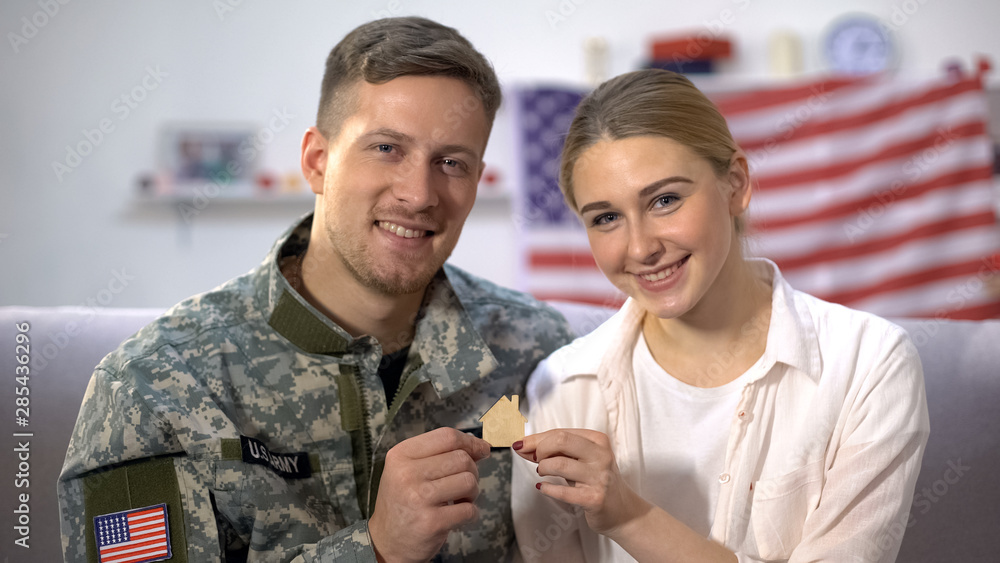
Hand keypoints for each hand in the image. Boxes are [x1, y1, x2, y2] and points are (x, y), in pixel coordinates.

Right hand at [369, 427, 490, 562]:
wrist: (386, 542)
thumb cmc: (403, 502)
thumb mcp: (409, 470)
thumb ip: (440, 455)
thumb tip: (481, 446)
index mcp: (401, 455)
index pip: (447, 436)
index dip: (470, 442)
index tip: (481, 450)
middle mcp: (407, 474)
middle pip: (461, 458)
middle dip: (472, 471)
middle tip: (462, 484)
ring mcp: (419, 498)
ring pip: (469, 481)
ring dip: (472, 492)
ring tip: (459, 500)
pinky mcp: (431, 522)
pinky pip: (469, 509)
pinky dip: (471, 513)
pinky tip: (457, 516)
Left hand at [514, 429, 650, 537]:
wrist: (622, 511)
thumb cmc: (595, 481)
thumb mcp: (580, 460)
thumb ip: (556, 451)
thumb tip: (522, 446)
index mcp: (598, 440)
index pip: (560, 432)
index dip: (536, 439)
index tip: (520, 445)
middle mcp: (601, 455)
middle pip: (560, 440)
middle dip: (539, 449)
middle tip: (535, 460)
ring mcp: (599, 477)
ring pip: (559, 464)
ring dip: (543, 468)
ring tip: (542, 473)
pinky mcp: (595, 498)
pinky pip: (563, 492)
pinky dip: (547, 488)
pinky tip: (542, 487)